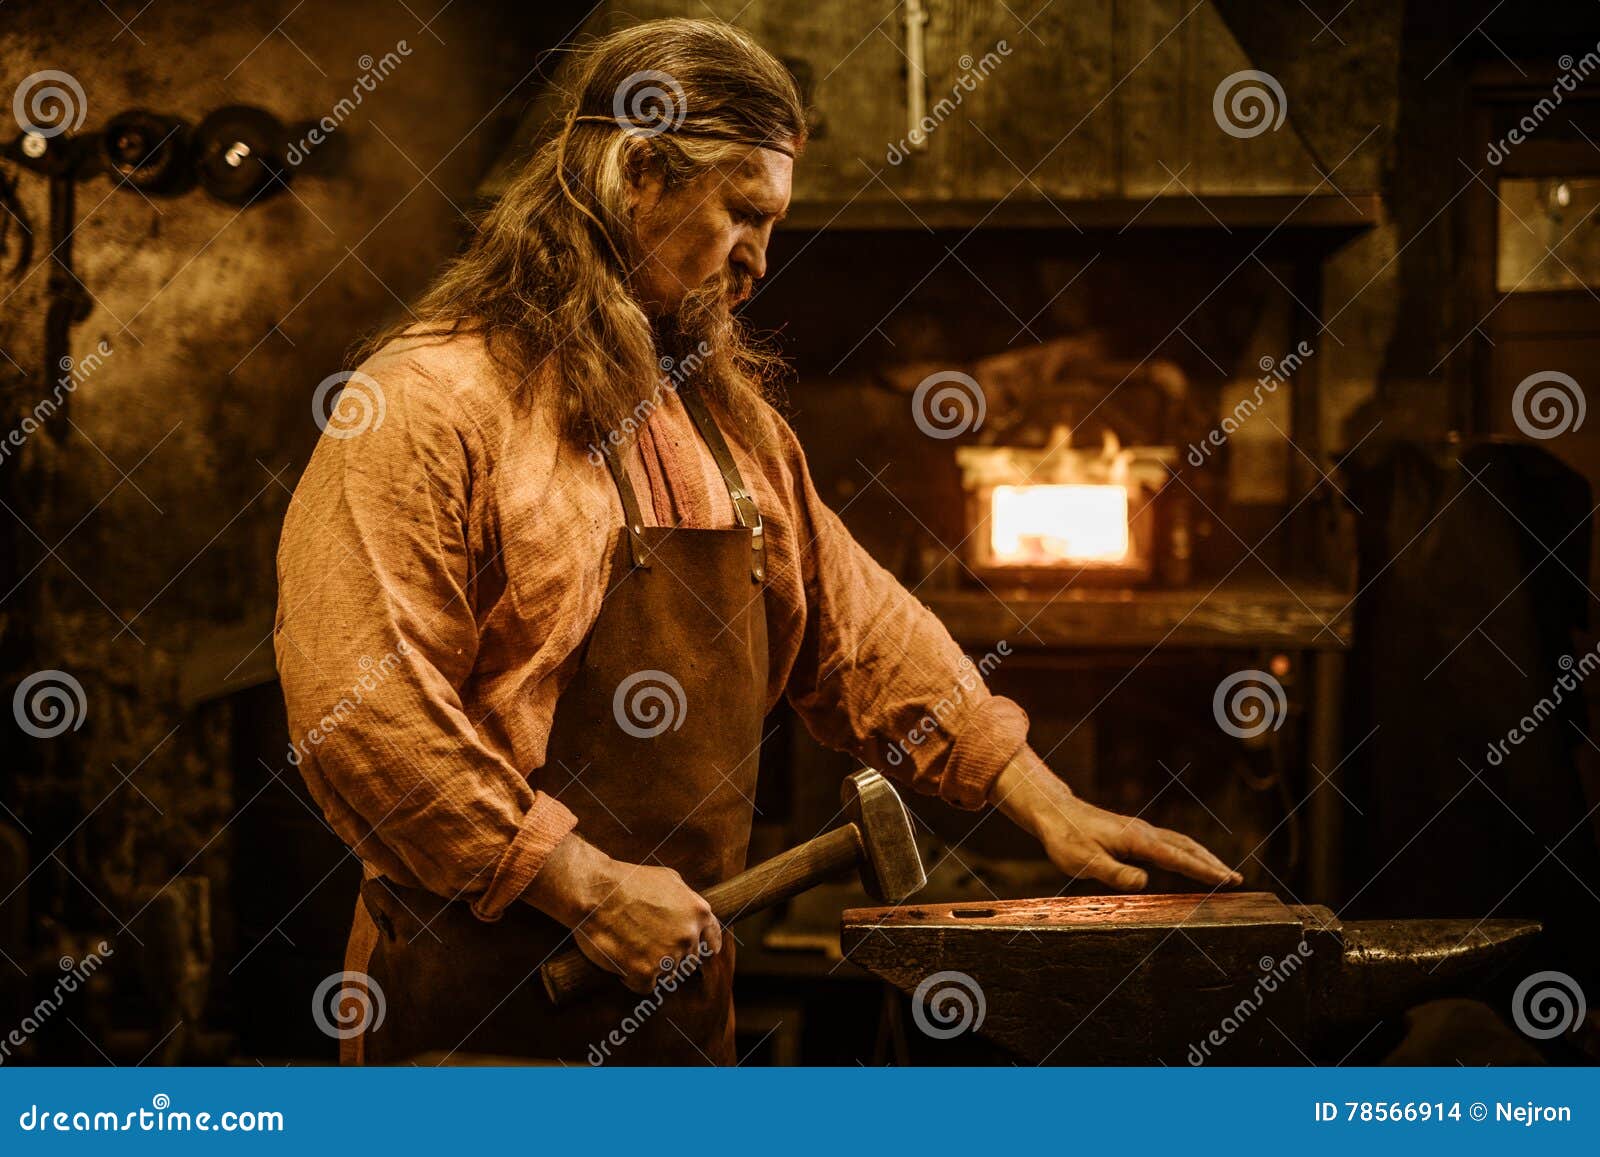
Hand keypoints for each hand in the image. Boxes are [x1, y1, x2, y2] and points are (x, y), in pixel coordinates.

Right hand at [524, 833, 722, 993]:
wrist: (595, 891)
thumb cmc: (628, 880)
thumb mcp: (669, 879)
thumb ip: (687, 900)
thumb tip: (694, 916)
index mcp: (698, 913)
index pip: (712, 940)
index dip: (704, 947)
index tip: (699, 953)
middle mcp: (688, 936)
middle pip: (688, 961)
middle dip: (672, 956)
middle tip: (648, 946)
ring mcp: (668, 956)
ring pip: (668, 976)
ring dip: (654, 969)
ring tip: (632, 950)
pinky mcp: (645, 974)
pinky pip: (646, 987)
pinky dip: (634, 979)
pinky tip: (622, 962)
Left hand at [990, 753, 1242, 890]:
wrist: (1053, 812)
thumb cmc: (1065, 838)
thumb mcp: (1084, 861)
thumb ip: (1113, 873)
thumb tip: (1144, 882)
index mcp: (1136, 840)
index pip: (1177, 857)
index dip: (1203, 870)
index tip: (1227, 880)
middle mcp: (1143, 832)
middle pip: (1187, 847)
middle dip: (1212, 863)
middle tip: (1237, 880)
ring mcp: (1140, 831)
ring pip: (1180, 843)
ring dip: (1203, 857)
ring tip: (1222, 873)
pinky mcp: (1134, 833)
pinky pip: (1170, 842)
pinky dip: (1188, 852)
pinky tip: (1190, 861)